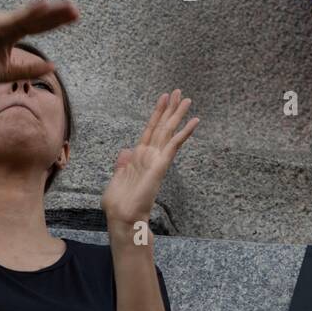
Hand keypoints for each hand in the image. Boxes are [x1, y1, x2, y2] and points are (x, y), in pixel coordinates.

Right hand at [0, 0, 78, 89]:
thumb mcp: (11, 72)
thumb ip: (31, 69)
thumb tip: (54, 67)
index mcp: (13, 32)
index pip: (40, 25)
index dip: (57, 21)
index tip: (76, 17)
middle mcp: (9, 24)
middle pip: (39, 18)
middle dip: (58, 13)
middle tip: (77, 9)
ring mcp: (2, 22)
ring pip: (31, 15)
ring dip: (50, 10)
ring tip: (68, 5)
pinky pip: (16, 17)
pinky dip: (30, 11)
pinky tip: (44, 4)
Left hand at [102, 90, 198, 226]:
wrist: (124, 217)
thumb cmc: (119, 203)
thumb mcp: (117, 178)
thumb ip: (123, 163)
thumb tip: (126, 150)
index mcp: (139, 156)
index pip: (150, 130)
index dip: (156, 114)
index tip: (163, 98)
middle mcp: (150, 155)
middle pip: (162, 126)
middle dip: (170, 109)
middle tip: (179, 92)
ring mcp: (157, 159)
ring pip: (169, 131)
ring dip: (178, 115)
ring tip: (187, 99)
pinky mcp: (161, 165)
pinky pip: (174, 145)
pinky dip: (184, 132)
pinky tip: (194, 121)